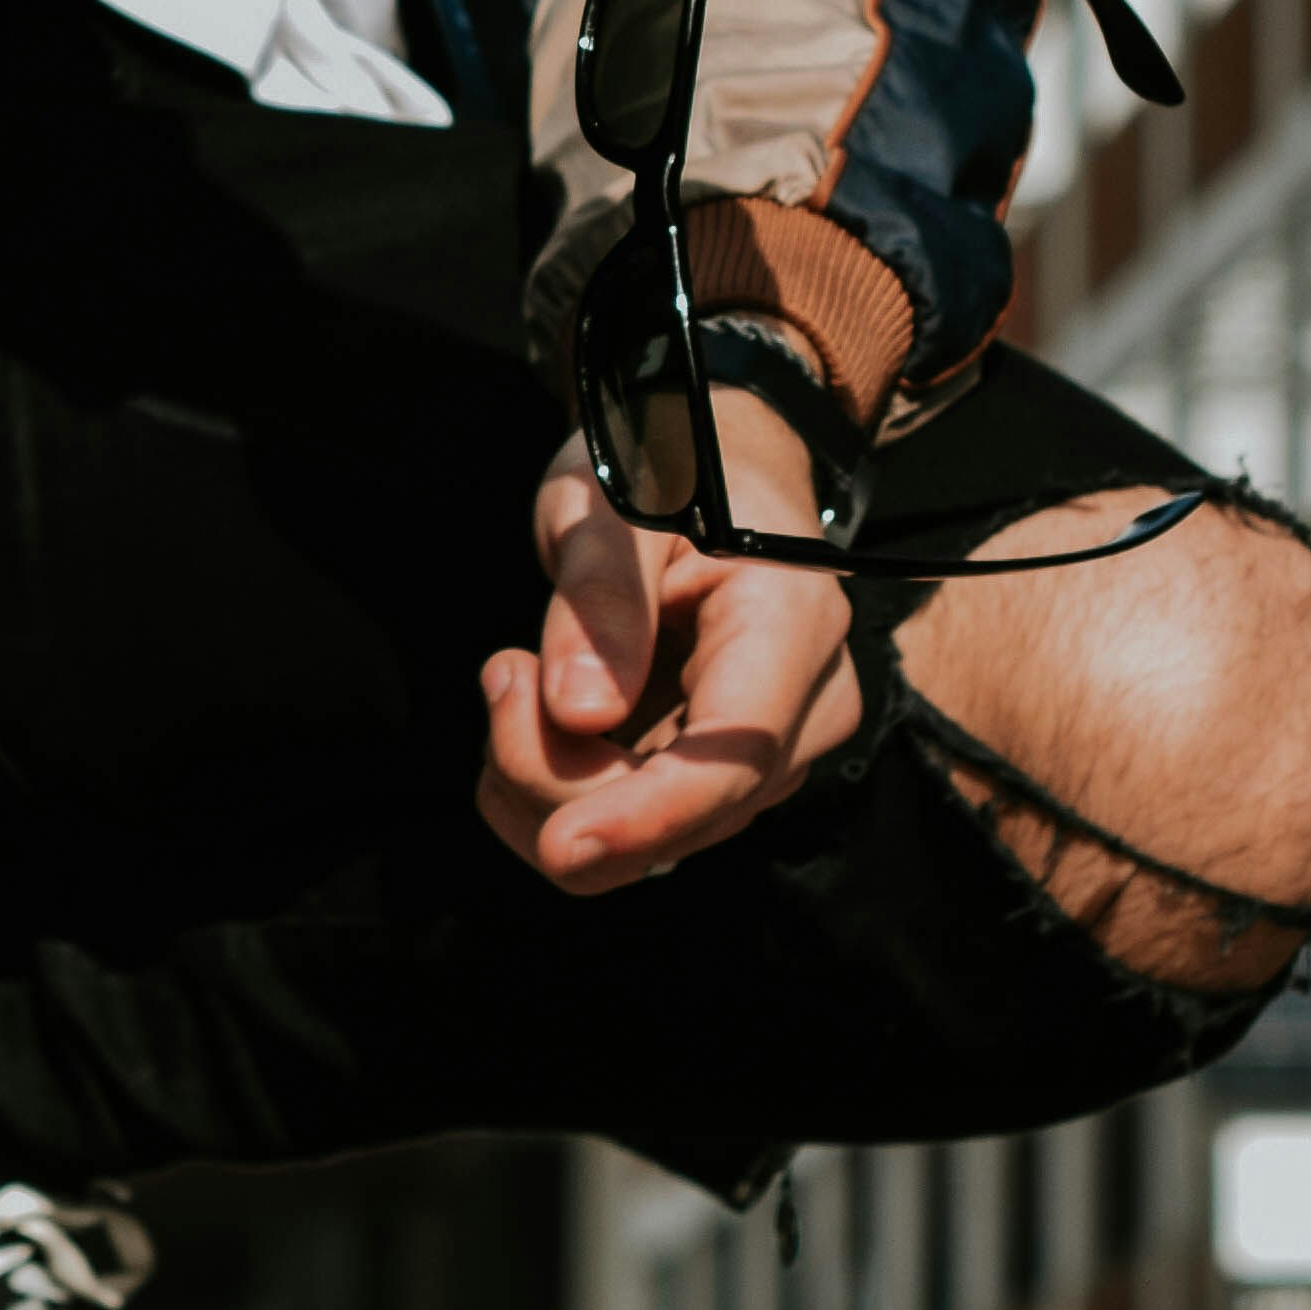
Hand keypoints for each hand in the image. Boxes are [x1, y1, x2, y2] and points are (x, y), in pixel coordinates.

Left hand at [475, 396, 864, 887]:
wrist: (700, 463)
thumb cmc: (659, 464)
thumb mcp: (610, 502)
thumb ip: (600, 599)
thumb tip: (581, 715)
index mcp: (794, 620)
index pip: (736, 752)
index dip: (649, 814)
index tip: (563, 846)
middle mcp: (807, 705)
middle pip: (684, 813)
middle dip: (562, 775)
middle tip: (503, 672)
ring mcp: (771, 752)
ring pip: (653, 841)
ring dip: (551, 783)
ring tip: (514, 677)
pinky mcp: (724, 777)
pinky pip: (636, 831)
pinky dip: (557, 794)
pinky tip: (528, 718)